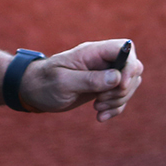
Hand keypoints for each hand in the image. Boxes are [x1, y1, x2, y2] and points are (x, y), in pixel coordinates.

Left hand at [21, 39, 142, 121]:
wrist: (32, 91)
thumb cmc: (44, 82)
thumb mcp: (63, 82)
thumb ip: (90, 79)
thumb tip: (117, 77)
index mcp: (92, 52)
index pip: (125, 48)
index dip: (129, 66)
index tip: (121, 86)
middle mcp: (101, 60)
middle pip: (133, 68)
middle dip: (124, 89)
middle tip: (101, 101)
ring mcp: (103, 74)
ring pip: (130, 84)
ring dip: (119, 101)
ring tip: (98, 109)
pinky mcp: (102, 88)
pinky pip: (120, 97)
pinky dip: (115, 108)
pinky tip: (100, 117)